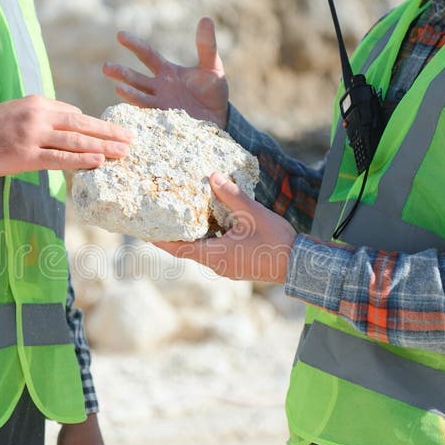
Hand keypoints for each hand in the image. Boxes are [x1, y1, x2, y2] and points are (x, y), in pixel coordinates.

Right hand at [0, 95, 131, 176]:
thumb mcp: (18, 111)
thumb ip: (44, 116)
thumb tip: (71, 121)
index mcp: (38, 103)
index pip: (73, 114)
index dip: (94, 126)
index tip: (113, 133)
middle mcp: (39, 115)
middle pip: (81, 124)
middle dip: (108, 132)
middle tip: (130, 138)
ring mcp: (33, 136)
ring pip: (75, 141)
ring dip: (102, 146)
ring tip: (122, 152)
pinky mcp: (27, 155)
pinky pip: (60, 158)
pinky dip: (81, 160)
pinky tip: (99, 162)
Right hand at [103, 17, 229, 128]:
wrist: (219, 119)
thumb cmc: (213, 92)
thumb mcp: (212, 67)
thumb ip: (207, 47)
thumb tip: (206, 19)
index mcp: (166, 72)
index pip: (147, 55)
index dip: (134, 45)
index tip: (120, 35)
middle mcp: (158, 88)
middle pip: (135, 78)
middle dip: (121, 73)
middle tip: (106, 67)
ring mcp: (159, 105)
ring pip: (139, 97)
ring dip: (128, 93)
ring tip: (118, 87)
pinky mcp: (164, 121)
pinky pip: (149, 116)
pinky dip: (140, 113)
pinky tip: (133, 110)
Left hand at [155, 173, 296, 282]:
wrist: (299, 264)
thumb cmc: (276, 242)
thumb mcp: (253, 214)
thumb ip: (232, 196)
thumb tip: (212, 177)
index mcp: (215, 255)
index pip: (179, 249)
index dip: (161, 240)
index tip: (145, 231)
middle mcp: (216, 264)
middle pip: (188, 249)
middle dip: (175, 234)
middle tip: (163, 216)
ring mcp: (226, 267)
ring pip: (202, 249)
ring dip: (193, 235)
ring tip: (184, 215)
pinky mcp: (235, 265)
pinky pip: (215, 251)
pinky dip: (208, 238)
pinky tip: (212, 222)